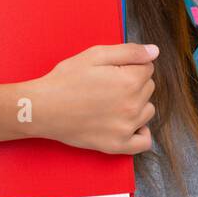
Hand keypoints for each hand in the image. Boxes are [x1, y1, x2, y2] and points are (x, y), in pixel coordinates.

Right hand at [30, 43, 157, 154]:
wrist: (43, 108)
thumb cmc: (66, 79)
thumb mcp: (95, 55)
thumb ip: (129, 51)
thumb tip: (154, 52)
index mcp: (130, 80)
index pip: (148, 67)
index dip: (129, 65)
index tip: (112, 70)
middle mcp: (133, 105)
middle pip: (148, 88)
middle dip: (133, 83)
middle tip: (107, 84)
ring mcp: (127, 128)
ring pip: (148, 111)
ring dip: (136, 105)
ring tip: (112, 102)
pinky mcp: (118, 145)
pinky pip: (144, 142)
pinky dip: (141, 133)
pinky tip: (128, 124)